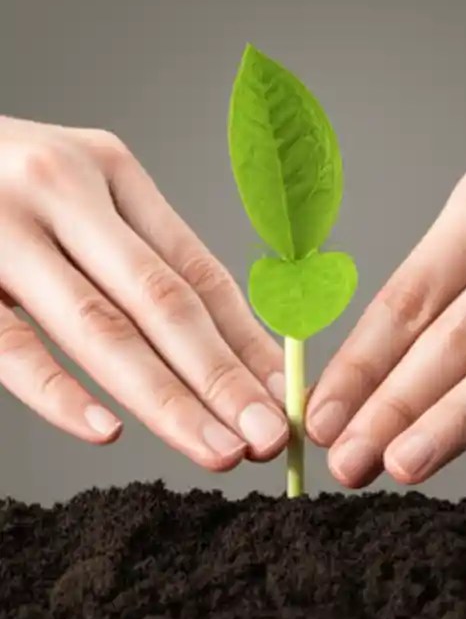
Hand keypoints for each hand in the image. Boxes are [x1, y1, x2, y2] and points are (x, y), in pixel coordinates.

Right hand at [0, 116, 286, 469]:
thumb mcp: (70, 188)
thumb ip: (135, 251)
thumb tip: (231, 341)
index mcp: (109, 169)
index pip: (197, 268)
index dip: (246, 338)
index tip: (284, 397)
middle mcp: (62, 189)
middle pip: (163, 301)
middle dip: (223, 378)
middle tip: (268, 439)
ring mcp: (0, 229)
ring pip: (99, 327)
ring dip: (166, 398)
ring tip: (218, 449)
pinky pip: (8, 342)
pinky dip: (57, 390)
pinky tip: (104, 431)